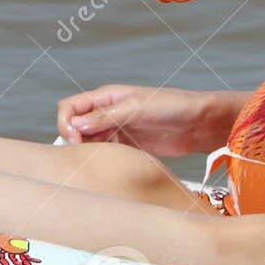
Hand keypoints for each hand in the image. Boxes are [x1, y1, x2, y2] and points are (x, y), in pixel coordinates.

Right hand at [56, 84, 237, 155]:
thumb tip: (74, 125)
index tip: (75, 139)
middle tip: (84, 156)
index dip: (66, 123)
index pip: (70, 107)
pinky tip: (107, 167)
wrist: (198, 123)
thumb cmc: (170, 106)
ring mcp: (117, 129)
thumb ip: (104, 117)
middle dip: (73, 140)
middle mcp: (107, 112)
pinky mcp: (128, 146)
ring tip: (96, 163)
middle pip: (76, 126)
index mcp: (106, 97)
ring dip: (87, 152)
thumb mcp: (135, 108)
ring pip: (89, 141)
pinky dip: (101, 159)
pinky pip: (106, 153)